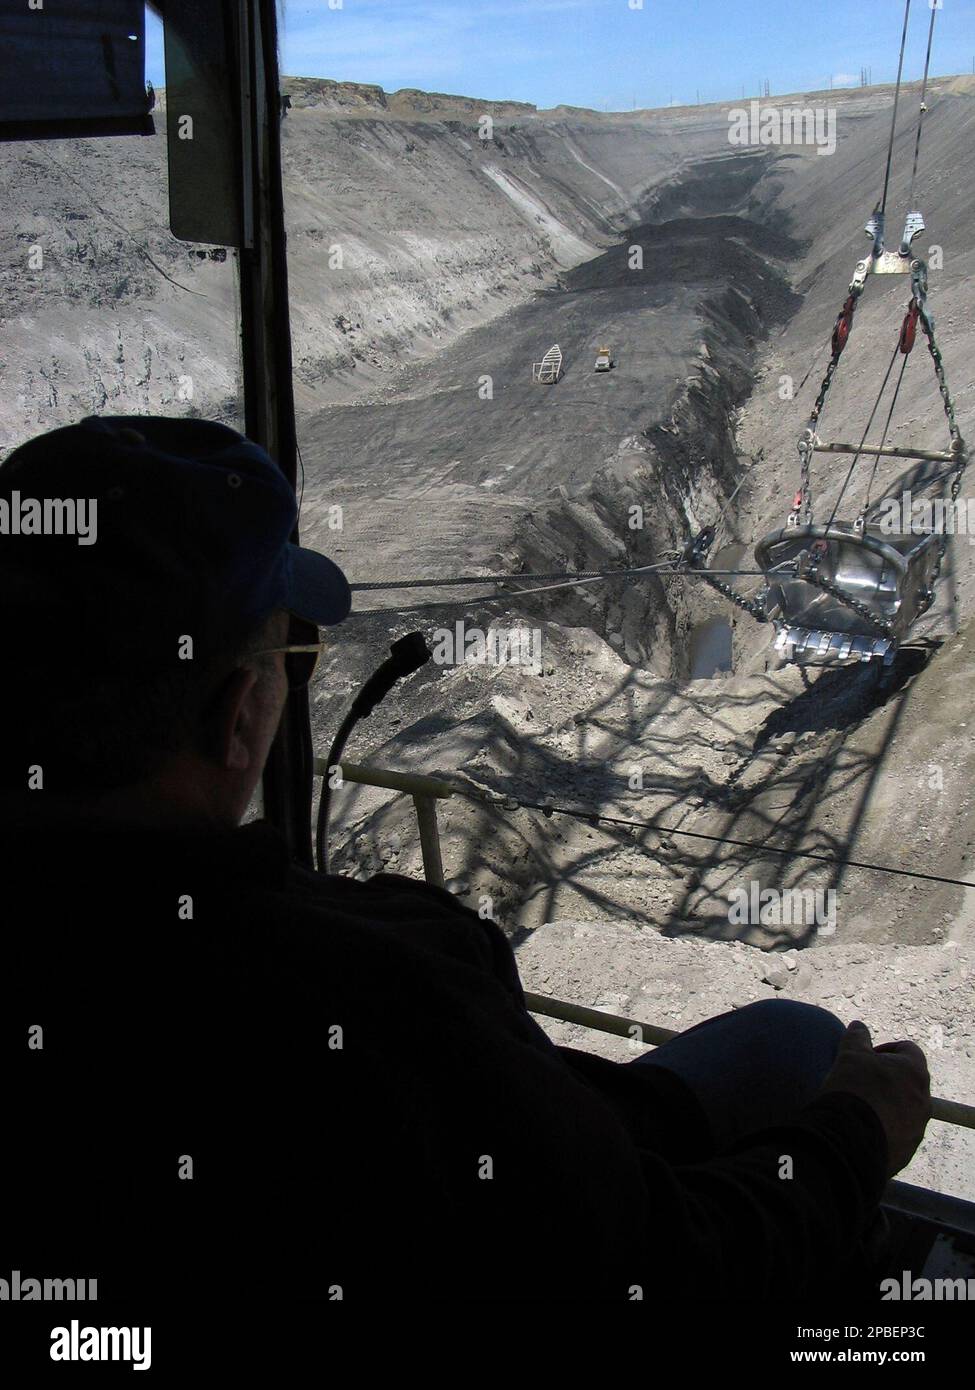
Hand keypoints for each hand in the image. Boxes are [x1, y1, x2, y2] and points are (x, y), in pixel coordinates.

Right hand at [817, 1020, 930, 1176]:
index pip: (908, 1050)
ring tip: (861, 1106)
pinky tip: (863, 1125)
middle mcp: (923, 1098)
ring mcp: (918, 1126)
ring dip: (888, 1103)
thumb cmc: (854, 1088)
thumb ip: (857, 1037)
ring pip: (905, 1107)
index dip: (886, 1050)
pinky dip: (885, 1126)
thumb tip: (858, 1026)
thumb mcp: (850, 1054)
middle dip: (887, 1078)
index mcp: (914, 1071)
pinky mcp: (909, 1148)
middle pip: (908, 1080)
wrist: (850, 1139)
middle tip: (862, 1081)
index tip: (866, 1058)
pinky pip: (899, 1131)